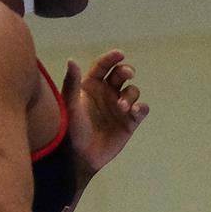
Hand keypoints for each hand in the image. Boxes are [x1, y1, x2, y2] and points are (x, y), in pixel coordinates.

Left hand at [62, 50, 146, 175]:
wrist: (78, 157)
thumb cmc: (68, 130)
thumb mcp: (68, 105)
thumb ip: (71, 83)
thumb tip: (72, 60)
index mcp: (91, 86)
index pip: (103, 66)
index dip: (111, 58)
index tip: (119, 54)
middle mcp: (106, 93)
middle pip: (121, 75)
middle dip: (126, 71)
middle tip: (126, 74)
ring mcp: (119, 107)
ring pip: (132, 91)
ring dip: (129, 95)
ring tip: (120, 107)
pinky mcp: (129, 122)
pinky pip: (141, 110)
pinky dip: (141, 108)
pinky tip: (134, 112)